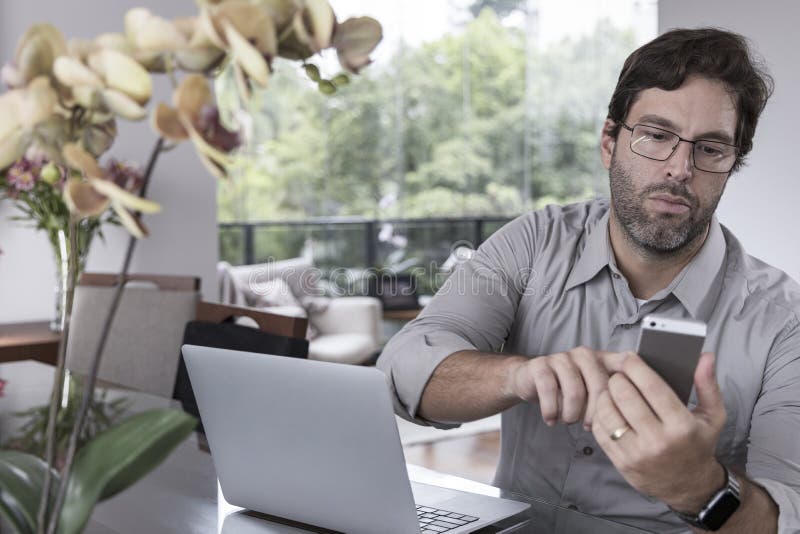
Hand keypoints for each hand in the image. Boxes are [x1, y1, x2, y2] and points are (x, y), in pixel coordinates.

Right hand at [509, 346, 627, 428]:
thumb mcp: (591, 389)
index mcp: (602, 359)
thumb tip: (636, 414)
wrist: (531, 379)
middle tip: (587, 426)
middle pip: (599, 387)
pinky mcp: (541, 365)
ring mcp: (561, 358)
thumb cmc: (567, 388)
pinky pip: (549, 391)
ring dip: (570, 414)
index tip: (621, 414)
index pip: (624, 367)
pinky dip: (551, 410)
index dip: (626, 389)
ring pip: (574, 392)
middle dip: (594, 413)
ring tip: (567, 420)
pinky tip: (551, 418)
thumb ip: (612, 394)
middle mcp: (584, 354)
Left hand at [592, 352, 726, 511]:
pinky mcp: (621, 462)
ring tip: (612, 390)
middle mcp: (658, 441)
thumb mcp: (713, 416)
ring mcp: (637, 454)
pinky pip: (600, 431)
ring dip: (605, 395)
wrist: (689, 486)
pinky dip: (600, 415)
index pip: (651, 387)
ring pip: (607, 412)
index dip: (636, 367)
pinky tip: (609, 409)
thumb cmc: (698, 444)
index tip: (630, 357)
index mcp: (681, 426)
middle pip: (624, 396)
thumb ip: (707, 384)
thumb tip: (705, 356)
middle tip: (620, 375)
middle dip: (618, 379)